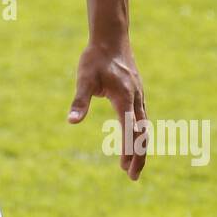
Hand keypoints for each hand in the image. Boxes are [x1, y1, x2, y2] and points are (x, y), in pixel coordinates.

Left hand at [67, 38, 147, 180]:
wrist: (111, 38)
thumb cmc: (95, 58)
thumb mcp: (84, 79)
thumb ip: (80, 101)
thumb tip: (72, 122)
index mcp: (125, 97)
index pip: (130, 130)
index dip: (129, 149)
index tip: (126, 168)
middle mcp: (136, 99)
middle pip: (142, 134)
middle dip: (139, 156)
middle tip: (132, 177)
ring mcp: (139, 97)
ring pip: (144, 128)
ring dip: (140, 148)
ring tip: (132, 167)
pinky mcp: (137, 95)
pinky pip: (142, 120)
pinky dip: (140, 136)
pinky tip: (134, 142)